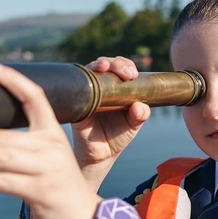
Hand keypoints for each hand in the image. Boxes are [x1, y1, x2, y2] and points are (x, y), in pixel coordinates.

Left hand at [0, 61, 99, 218]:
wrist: (83, 216)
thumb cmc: (54, 182)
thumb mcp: (47, 154)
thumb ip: (21, 141)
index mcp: (52, 132)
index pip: (35, 98)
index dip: (13, 81)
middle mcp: (51, 147)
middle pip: (4, 134)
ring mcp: (46, 170)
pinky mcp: (39, 192)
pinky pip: (1, 182)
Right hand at [73, 56, 150, 187]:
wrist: (101, 155)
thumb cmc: (118, 136)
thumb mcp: (133, 125)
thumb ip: (140, 115)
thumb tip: (140, 106)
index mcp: (117, 87)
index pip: (122, 68)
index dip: (126, 66)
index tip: (133, 74)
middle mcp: (102, 86)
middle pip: (106, 64)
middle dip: (116, 63)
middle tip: (126, 73)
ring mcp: (88, 92)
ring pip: (91, 70)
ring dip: (98, 64)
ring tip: (104, 66)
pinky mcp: (78, 104)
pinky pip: (77, 89)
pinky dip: (83, 82)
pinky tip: (90, 81)